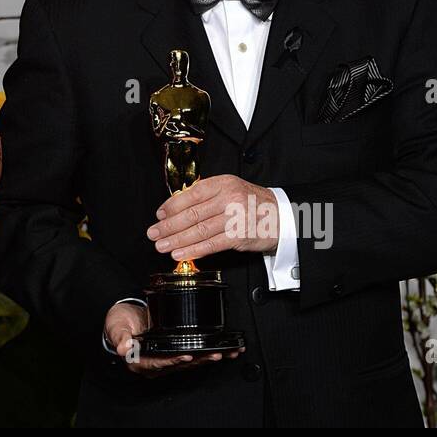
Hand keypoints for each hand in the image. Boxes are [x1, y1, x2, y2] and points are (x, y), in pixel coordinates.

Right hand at [104, 302, 240, 374]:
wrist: (123, 319)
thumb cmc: (119, 324)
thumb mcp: (116, 328)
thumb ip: (121, 338)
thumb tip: (124, 348)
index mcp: (140, 361)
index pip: (159, 363)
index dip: (173, 361)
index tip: (187, 357)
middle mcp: (154, 364)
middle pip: (179, 365)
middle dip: (199, 360)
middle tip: (215, 355)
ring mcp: (165, 360)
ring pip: (188, 362)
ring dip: (206, 358)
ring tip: (223, 354)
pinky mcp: (172, 354)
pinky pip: (191, 356)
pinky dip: (205, 354)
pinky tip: (220, 351)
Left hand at [146, 174, 278, 261]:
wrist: (282, 216)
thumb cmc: (252, 204)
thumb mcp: (231, 189)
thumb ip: (207, 196)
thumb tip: (176, 207)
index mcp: (223, 183)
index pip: (191, 194)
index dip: (171, 205)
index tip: (159, 214)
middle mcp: (229, 198)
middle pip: (192, 214)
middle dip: (168, 225)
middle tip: (153, 233)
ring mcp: (235, 218)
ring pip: (198, 230)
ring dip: (176, 240)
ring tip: (161, 245)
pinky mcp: (239, 237)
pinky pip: (211, 245)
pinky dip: (193, 250)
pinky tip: (180, 253)